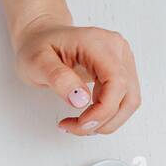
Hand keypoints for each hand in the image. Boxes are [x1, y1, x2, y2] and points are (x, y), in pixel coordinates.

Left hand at [12, 16, 140, 135]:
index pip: (116, 82)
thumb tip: (81, 100)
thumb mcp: (37, 62)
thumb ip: (58, 78)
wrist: (41, 38)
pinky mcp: (120, 72)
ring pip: (129, 103)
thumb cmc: (38, 47)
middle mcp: (116, 49)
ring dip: (106, 122)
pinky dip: (106, 116)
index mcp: (98, 43)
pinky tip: (85, 116)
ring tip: (78, 123)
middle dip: (102, 121)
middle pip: (127, 96)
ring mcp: (122, 60)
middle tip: (73, 127)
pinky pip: (122, 101)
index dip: (102, 110)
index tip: (80, 124)